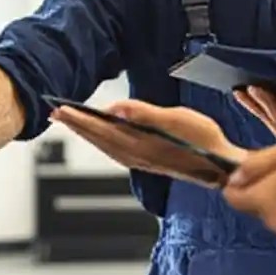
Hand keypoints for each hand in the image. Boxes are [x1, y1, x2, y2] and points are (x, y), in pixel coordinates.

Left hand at [51, 100, 247, 186]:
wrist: (220, 166)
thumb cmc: (203, 140)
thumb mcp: (177, 119)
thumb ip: (144, 113)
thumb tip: (115, 108)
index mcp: (139, 143)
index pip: (101, 128)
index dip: (80, 118)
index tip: (61, 108)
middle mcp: (135, 155)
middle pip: (98, 138)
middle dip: (76, 124)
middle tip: (55, 112)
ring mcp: (140, 159)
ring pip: (104, 145)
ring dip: (86, 132)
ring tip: (70, 121)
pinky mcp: (146, 160)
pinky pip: (114, 150)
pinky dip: (100, 141)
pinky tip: (99, 136)